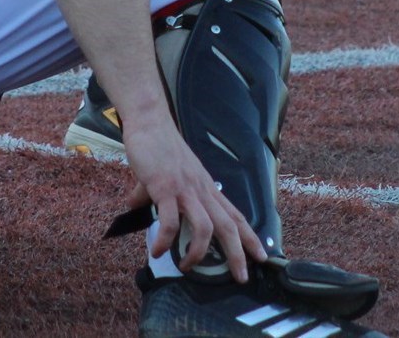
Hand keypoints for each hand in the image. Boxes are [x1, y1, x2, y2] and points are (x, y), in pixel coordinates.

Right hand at [122, 116, 267, 282]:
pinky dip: (165, 239)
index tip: (262, 256)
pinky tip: (157, 250)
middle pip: (229, 226)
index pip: (235, 215)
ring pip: (206, 227)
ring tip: (186, 266)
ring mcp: (185, 190)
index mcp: (206, 188)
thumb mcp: (166, 174)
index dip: (250, 237)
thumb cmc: (159, 146)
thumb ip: (155, 192)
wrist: (150, 122)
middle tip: (241, 277)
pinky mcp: (165, 188)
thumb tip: (136, 203)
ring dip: (198, 253)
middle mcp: (202, 190)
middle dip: (238, 254)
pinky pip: (169, 221)